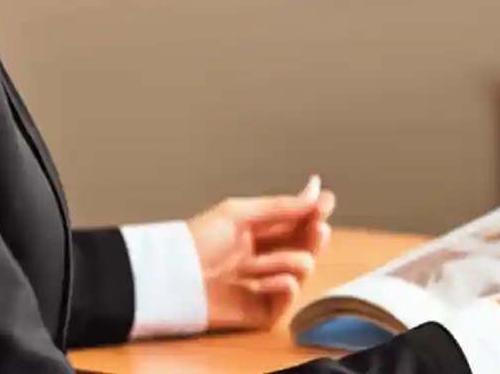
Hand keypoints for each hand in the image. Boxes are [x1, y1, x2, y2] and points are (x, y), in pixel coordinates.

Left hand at [187, 175, 335, 330]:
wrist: (174, 278)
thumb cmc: (197, 242)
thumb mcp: (240, 213)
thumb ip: (281, 205)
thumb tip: (315, 190)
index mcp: (260, 231)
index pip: (298, 220)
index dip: (314, 211)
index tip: (325, 202)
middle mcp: (267, 256)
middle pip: (308, 243)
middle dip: (314, 234)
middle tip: (317, 227)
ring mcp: (268, 283)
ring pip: (304, 266)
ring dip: (283, 261)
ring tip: (256, 263)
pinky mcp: (266, 309)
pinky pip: (290, 293)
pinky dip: (280, 285)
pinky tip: (259, 282)